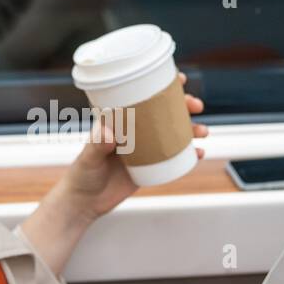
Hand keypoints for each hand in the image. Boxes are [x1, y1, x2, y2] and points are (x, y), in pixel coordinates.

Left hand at [58, 71, 207, 220]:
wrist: (84, 203)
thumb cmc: (81, 175)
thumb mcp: (88, 158)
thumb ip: (97, 145)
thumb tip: (109, 133)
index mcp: (119, 122)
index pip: (142, 98)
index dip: (161, 87)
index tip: (178, 80)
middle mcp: (134, 133)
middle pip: (163, 113)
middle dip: (183, 106)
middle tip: (195, 105)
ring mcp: (144, 150)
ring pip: (173, 134)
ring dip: (190, 129)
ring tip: (202, 131)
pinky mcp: (150, 168)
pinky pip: (173, 158)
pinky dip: (188, 155)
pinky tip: (199, 154)